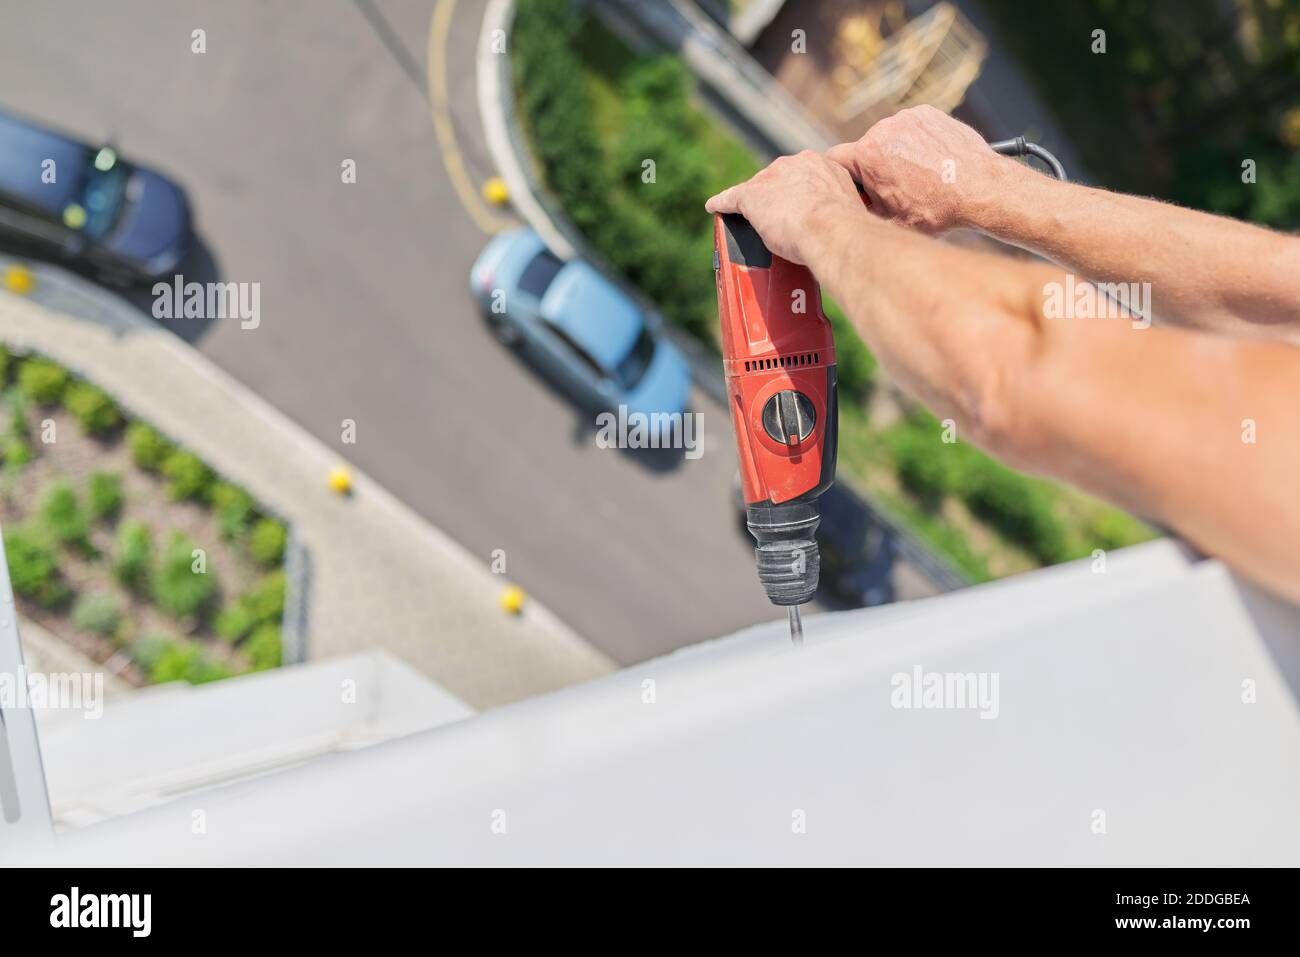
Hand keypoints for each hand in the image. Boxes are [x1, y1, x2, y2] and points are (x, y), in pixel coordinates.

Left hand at [704, 150, 864, 264]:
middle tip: (783, 220)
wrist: (830, 229)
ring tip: (759, 223)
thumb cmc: (843, 226)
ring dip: (758, 206)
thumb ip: (834, 206)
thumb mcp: (844, 207)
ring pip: (758, 190)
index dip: (801, 193)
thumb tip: (837, 222)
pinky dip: (722, 203)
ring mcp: (770, 178)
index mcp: (819, 164)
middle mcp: (793, 163)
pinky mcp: (750, 196)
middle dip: (779, 198)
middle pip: (777, 179)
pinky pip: (731, 197)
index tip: (803, 205)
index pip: (803, 176)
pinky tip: (714, 207)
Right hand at [827, 105, 1015, 233]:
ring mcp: (906, 118)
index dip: (841, 176)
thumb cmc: (937, 209)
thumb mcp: (890, 221)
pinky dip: (916, 141)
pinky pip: (910, 127)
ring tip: (916, 175)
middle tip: (893, 188)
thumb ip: (862, 210)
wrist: (980, 189)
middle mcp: (883, 129)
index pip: (835, 159)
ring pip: (888, 137)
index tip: (852, 187)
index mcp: (867, 155)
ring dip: (895, 153)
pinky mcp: (927, 113)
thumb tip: (849, 209)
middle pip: (864, 149)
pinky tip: (929, 160)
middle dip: (873, 166)